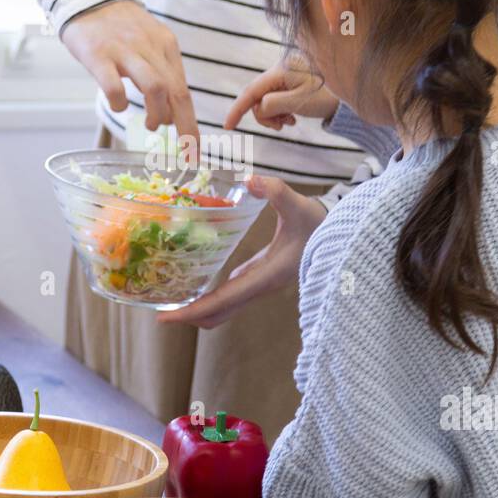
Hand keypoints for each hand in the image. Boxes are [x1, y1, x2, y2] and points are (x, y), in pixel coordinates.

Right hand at [62, 0, 199, 147]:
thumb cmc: (118, 27)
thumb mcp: (148, 42)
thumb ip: (161, 71)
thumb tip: (170, 113)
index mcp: (165, 46)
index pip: (184, 90)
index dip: (191, 123)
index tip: (194, 148)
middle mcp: (150, 48)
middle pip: (176, 92)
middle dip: (184, 127)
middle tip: (183, 149)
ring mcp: (124, 51)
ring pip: (155, 87)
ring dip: (157, 114)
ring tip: (151, 126)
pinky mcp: (98, 54)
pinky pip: (114, 85)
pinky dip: (120, 103)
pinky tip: (119, 106)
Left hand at [157, 175, 326, 328]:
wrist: (337, 234)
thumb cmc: (318, 222)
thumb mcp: (297, 205)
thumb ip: (276, 191)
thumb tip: (252, 179)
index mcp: (265, 277)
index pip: (222, 301)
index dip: (192, 311)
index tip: (165, 318)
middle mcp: (259, 287)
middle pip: (218, 315)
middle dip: (189, 316)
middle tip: (159, 312)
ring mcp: (258, 285)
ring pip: (224, 310)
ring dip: (197, 310)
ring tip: (168, 301)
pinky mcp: (258, 278)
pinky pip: (229, 297)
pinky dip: (209, 299)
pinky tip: (192, 284)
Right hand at [224, 53, 337, 131]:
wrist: (348, 96)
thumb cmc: (327, 96)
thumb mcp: (299, 102)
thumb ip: (273, 104)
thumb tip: (259, 108)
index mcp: (279, 71)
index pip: (251, 91)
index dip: (237, 109)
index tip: (228, 127)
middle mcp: (278, 71)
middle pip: (257, 98)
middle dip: (265, 116)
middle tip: (283, 126)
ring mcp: (284, 76)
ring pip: (266, 101)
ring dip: (274, 115)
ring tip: (291, 121)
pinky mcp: (289, 83)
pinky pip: (275, 100)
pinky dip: (280, 112)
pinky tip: (293, 117)